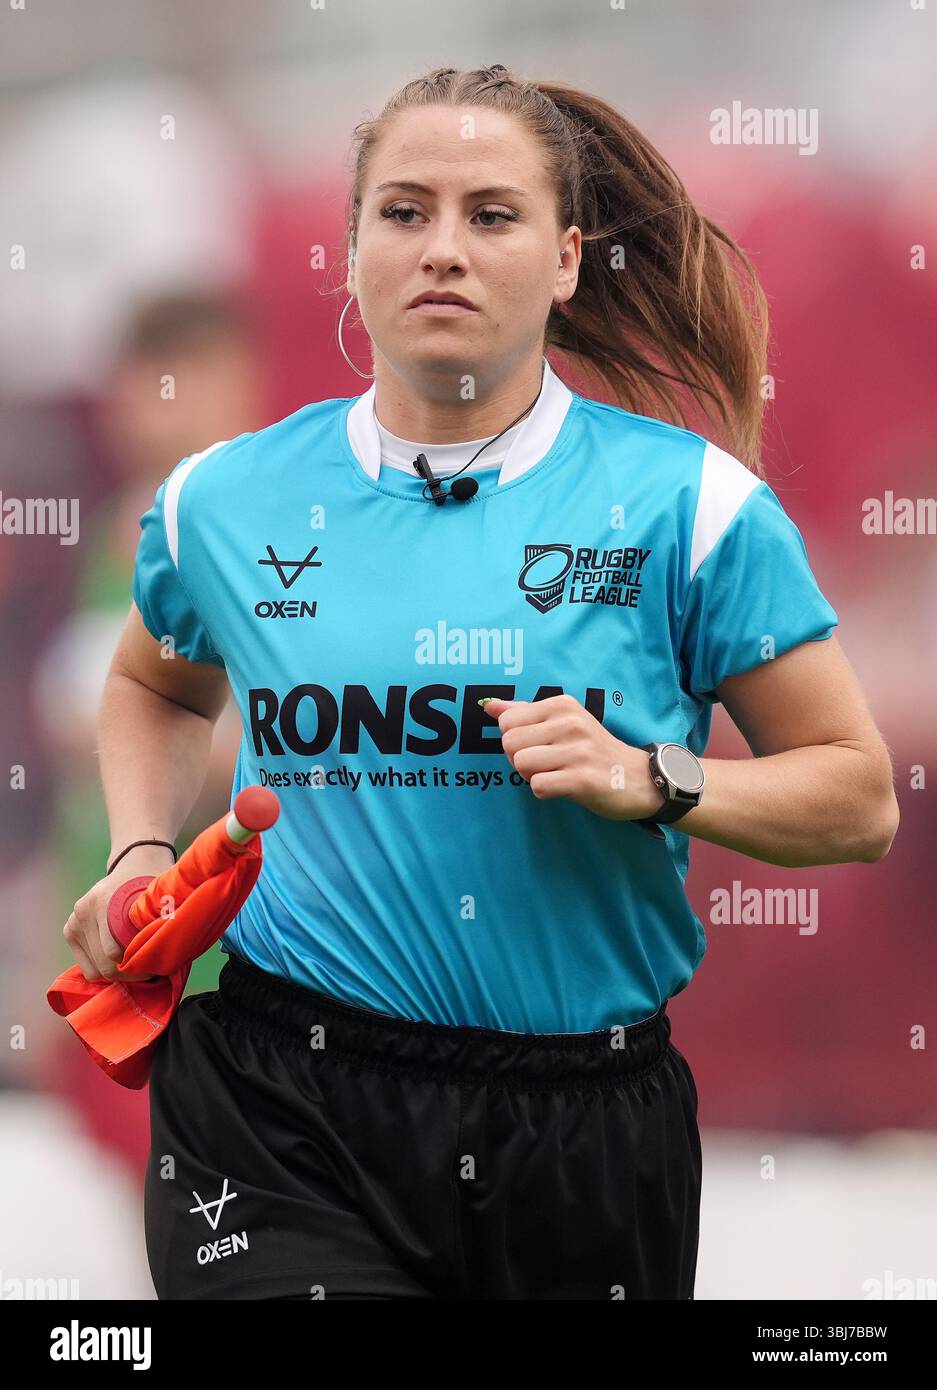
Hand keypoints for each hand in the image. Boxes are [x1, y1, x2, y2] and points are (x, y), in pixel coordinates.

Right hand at [63, 845, 174, 982]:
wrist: (134, 862)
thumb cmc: (150, 882)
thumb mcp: (158, 898)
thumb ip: (159, 921)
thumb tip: (165, 952)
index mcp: (101, 903)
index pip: (113, 954)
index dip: (136, 968)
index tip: (154, 969)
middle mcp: (82, 912)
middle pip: (102, 965)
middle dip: (126, 974)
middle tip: (147, 973)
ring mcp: (73, 921)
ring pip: (92, 969)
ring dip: (115, 973)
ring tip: (135, 965)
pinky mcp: (69, 930)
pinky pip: (85, 964)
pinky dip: (102, 967)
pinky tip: (119, 961)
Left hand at [479, 694, 663, 822]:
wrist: (640, 778)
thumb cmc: (593, 750)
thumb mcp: (562, 723)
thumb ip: (524, 713)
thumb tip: (488, 706)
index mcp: (562, 705)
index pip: (507, 722)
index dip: (516, 740)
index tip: (539, 747)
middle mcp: (570, 723)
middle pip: (509, 744)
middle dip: (520, 760)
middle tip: (547, 764)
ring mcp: (578, 751)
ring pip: (521, 764)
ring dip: (532, 776)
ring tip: (556, 775)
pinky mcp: (583, 779)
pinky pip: (539, 786)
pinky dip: (544, 791)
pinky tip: (563, 788)